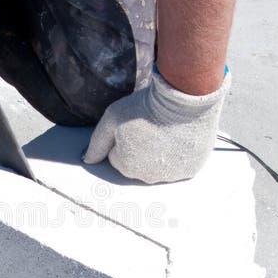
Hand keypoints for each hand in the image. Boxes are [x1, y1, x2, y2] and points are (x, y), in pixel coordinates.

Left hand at [83, 68, 230, 182]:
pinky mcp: (190, 170)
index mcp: (126, 166)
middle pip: (137, 163)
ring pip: (158, 166)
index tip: (134, 125)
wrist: (184, 99)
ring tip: (166, 130)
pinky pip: (179, 165)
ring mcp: (171, 175)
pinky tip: (180, 137)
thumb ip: (97, 142)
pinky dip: (178, 155)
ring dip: (160, 153)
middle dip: (140, 149)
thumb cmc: (145, 107)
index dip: (123, 139)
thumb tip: (87, 160)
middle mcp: (148, 177)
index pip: (117, 156)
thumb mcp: (112, 118)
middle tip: (151, 127)